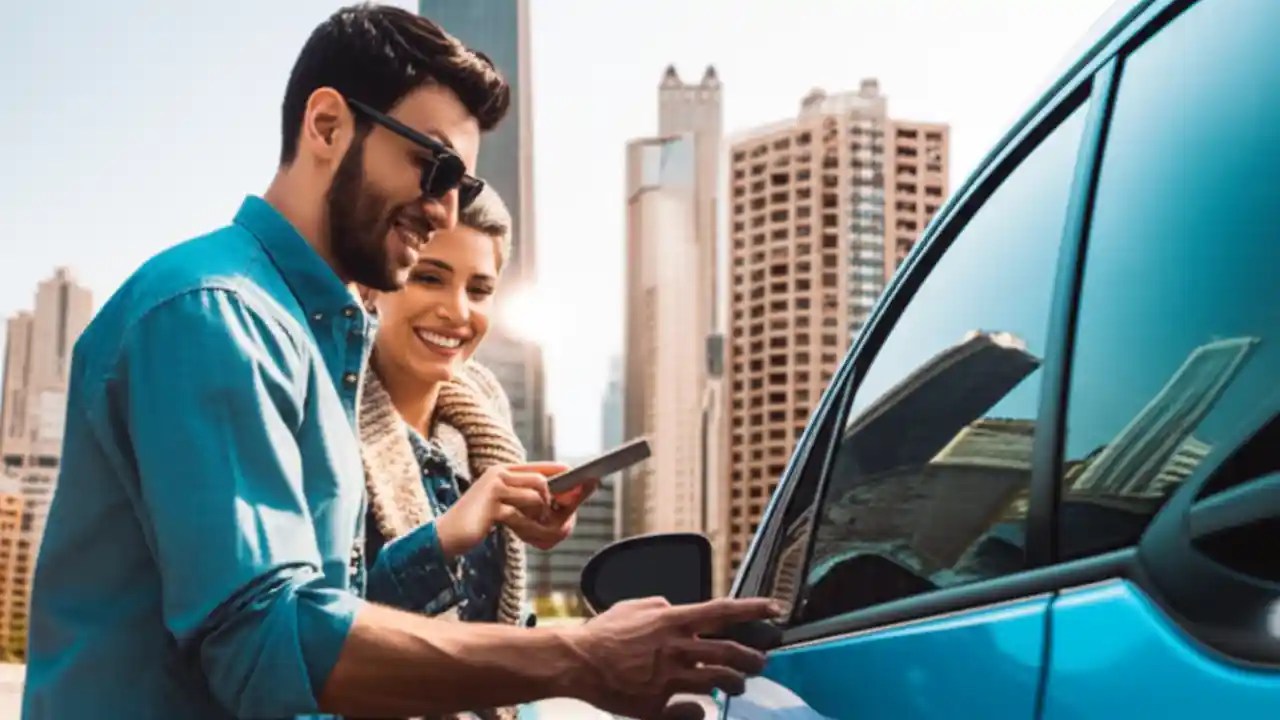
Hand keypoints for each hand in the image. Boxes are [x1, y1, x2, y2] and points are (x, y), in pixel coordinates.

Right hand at [435, 462, 567, 557]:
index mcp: (502, 471)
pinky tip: (528, 537)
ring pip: (535, 496)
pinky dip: (530, 529)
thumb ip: (522, 501)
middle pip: (541, 480)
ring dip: (541, 518)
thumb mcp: (501, 507)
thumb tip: (555, 503)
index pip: (538, 467)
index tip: (581, 478)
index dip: (559, 473)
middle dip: (555, 501)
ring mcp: (494, 487)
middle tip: (562, 521)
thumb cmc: (476, 523)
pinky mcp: (491, 505)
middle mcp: (498, 473)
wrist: (445, 535)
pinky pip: (522, 515)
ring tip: (539, 532)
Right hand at [561, 596, 781, 719]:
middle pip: (729, 652)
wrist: (577, 662)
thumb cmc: (603, 634)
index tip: (776, 609)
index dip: (754, 610)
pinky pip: (691, 711)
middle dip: (753, 658)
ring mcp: (669, 678)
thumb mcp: (634, 606)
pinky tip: (701, 709)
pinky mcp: (658, 704)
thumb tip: (678, 607)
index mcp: (672, 621)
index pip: (723, 611)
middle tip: (761, 661)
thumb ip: (661, 605)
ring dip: (734, 684)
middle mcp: (676, 648)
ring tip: (738, 685)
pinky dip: (700, 711)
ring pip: (717, 682)